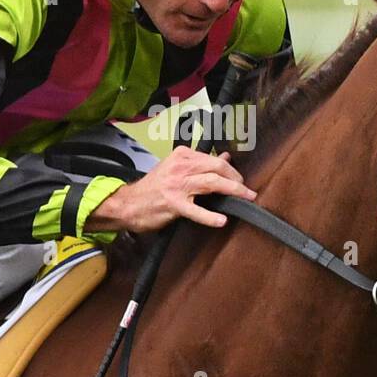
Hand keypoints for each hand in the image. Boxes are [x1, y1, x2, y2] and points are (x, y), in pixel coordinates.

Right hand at [85, 147, 256, 232]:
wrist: (128, 204)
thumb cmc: (153, 188)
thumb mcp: (176, 169)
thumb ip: (200, 163)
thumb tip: (225, 157)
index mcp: (181, 155)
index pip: (213, 159)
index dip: (231, 170)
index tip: (239, 179)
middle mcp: (180, 167)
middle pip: (217, 169)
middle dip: (237, 180)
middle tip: (248, 191)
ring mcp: (176, 185)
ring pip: (212, 184)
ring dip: (233, 191)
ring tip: (246, 199)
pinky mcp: (173, 204)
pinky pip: (196, 210)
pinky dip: (210, 217)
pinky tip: (221, 221)